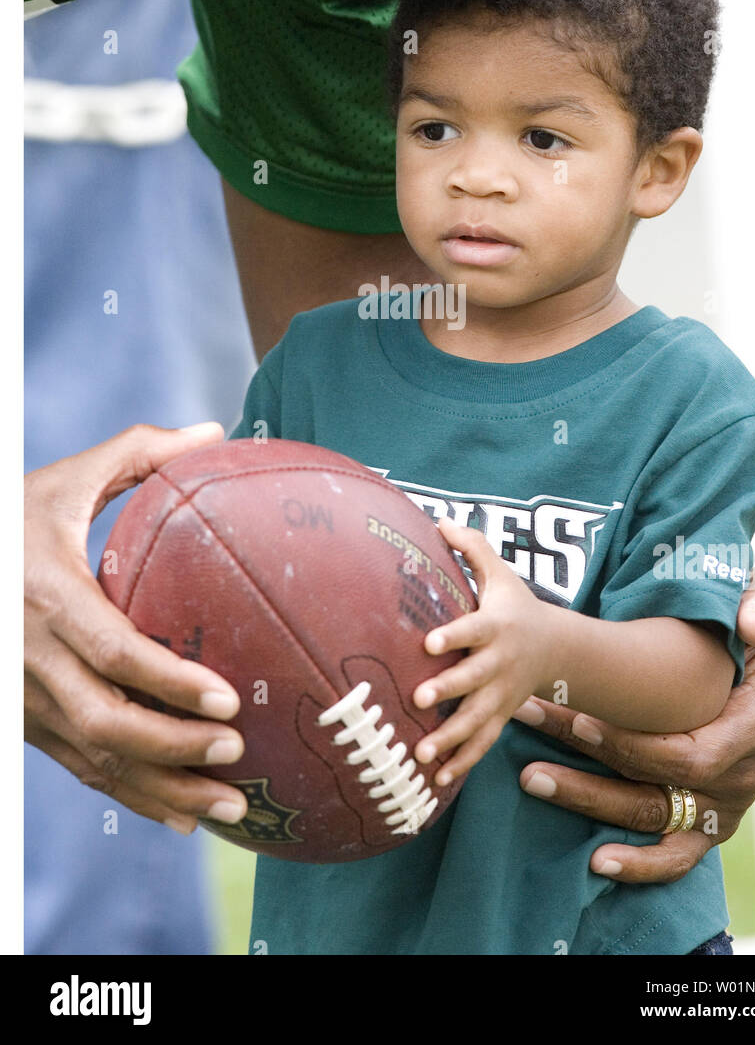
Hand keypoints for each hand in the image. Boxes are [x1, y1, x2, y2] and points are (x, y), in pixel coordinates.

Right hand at [25, 423, 249, 833]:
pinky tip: (185, 816)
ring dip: (163, 791)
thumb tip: (212, 433)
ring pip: (94, 760)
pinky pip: (81, 770)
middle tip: (238, 751)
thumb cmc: (7, 520)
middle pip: (105, 721)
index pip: (113, 651)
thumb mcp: (61, 480)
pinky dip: (132, 799)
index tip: (227, 695)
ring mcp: (24, 701)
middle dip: (174, 747)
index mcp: (47, 597)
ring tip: (233, 808)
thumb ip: (135, 453)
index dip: (168, 681)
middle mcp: (31, 658)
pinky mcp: (24, 724)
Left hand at [411, 516, 549, 785]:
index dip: (452, 635)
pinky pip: (482, 744)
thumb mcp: (500, 573)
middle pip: (473, 678)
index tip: (427, 641)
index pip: (472, 630)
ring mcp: (501, 695)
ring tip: (421, 755)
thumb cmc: (514, 605)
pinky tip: (436, 781)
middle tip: (419, 698)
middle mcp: (499, 663)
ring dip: (450, 738)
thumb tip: (439, 520)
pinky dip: (462, 762)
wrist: (557, 647)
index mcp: (495, 626)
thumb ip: (472, 547)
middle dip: (448, 689)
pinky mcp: (501, 716)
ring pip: (476, 720)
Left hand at [515, 566, 754, 882]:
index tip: (579, 720)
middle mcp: (743, 773)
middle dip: (590, 774)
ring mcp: (725, 801)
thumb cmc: (749, 614)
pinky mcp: (708, 818)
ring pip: (655, 820)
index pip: (691, 754)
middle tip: (530, 753)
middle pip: (660, 790)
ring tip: (533, 780)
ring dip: (590, 805)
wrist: (752, 644)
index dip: (632, 744)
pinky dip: (640, 865)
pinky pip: (678, 856)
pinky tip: (595, 862)